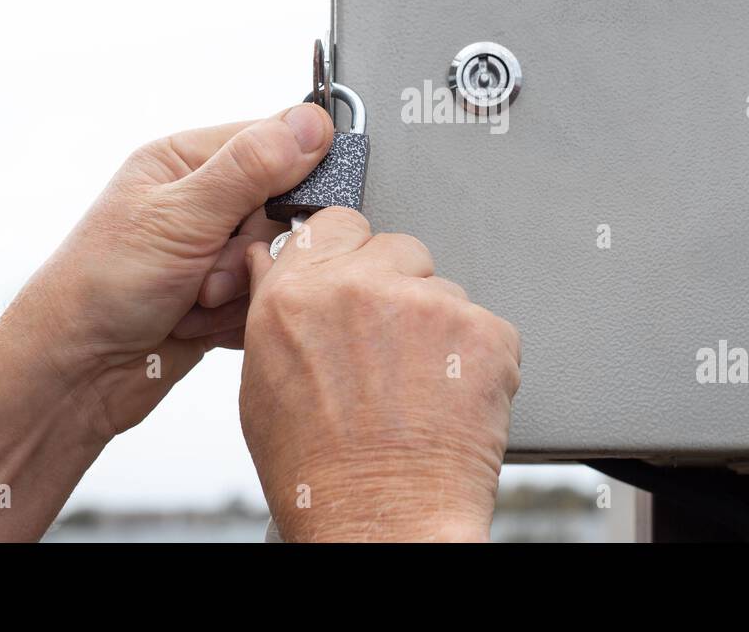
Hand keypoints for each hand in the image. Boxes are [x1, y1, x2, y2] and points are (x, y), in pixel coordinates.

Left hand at [2, 103, 334, 439]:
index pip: (274, 142)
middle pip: (283, 209)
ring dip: (242, 290)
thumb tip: (312, 122)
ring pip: (278, 258)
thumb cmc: (100, 287)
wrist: (74, 375)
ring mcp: (212, 250)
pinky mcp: (222, 296)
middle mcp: (201, 200)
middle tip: (209, 271)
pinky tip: (198, 325)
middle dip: (250, 250)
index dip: (287, 180)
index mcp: (186, 161)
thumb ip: (251, 167)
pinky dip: (239, 318)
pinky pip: (266, 296)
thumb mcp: (181, 216)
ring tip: (194, 303)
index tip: (274, 213)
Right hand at [239, 208, 521, 541]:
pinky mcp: (482, 330)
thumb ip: (274, 306)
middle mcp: (360, 287)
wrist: (381, 525)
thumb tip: (270, 259)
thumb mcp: (263, 382)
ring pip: (443, 289)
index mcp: (298, 293)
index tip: (360, 273)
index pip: (336, 223)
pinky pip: (485, 326)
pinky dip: (477, 360)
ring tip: (419, 389)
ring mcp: (427, 304)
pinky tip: (449, 400)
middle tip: (392, 348)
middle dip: (398, 286)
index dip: (351, 251)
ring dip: (437, 327)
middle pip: (397, 247)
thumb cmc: (319, 474)